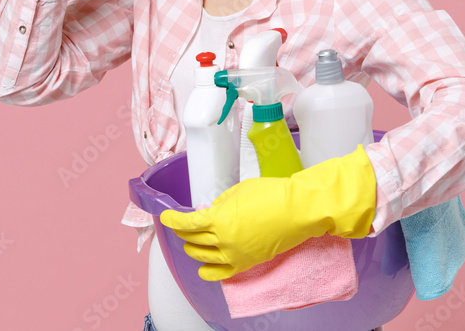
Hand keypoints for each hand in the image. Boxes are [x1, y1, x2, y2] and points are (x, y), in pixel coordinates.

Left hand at [160, 144, 376, 280]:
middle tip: (182, 224)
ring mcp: (235, 254)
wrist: (298, 211)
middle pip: (192, 239)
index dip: (172, 220)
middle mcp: (224, 240)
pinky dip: (208, 272)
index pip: (187, 223)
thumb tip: (207, 212)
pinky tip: (203, 268)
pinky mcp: (246, 264)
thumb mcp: (238, 190)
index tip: (166, 216)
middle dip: (183, 231)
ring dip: (192, 248)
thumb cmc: (272, 195)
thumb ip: (219, 203)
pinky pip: (221, 274)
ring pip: (202, 256)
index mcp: (220, 218)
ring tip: (191, 241)